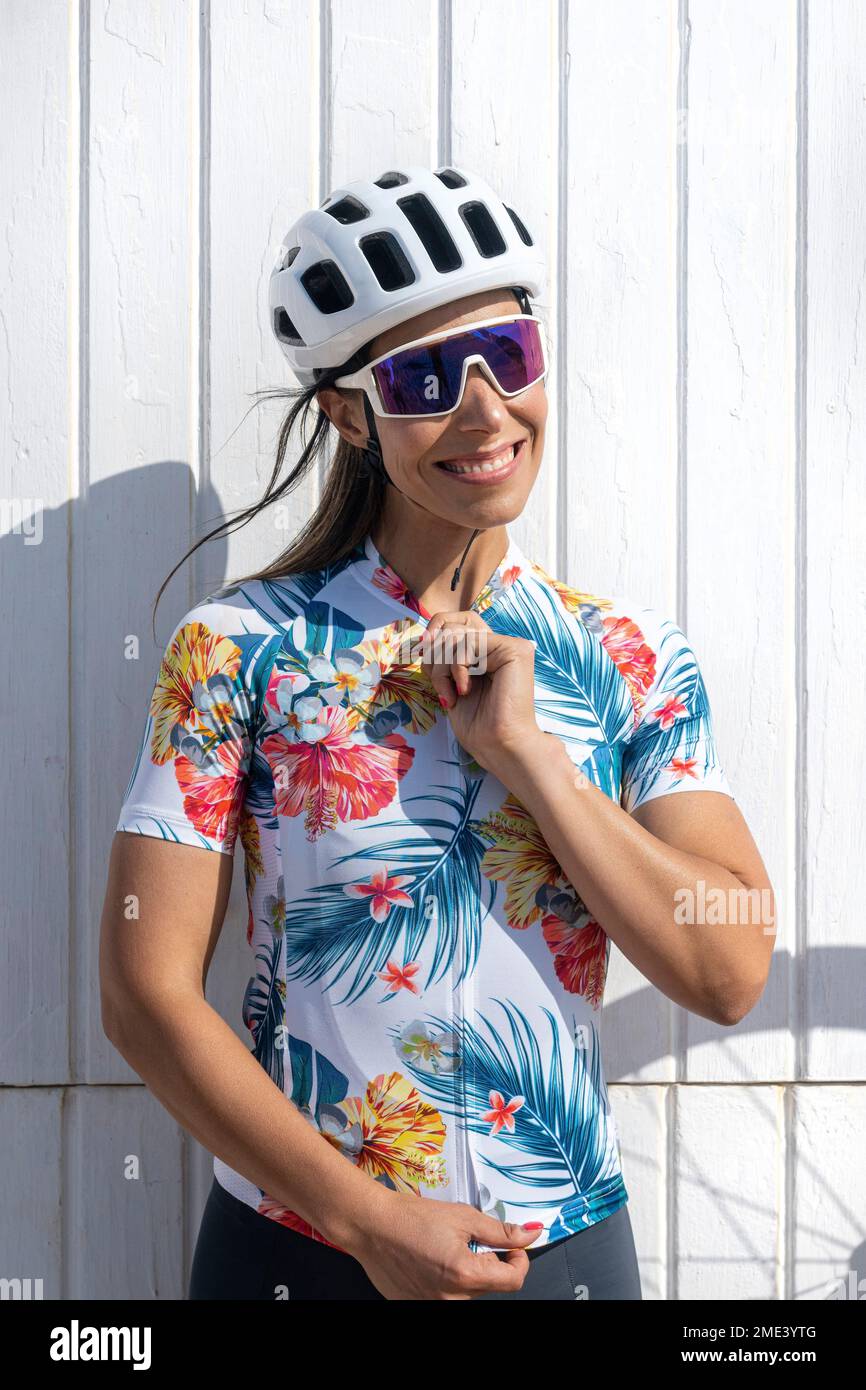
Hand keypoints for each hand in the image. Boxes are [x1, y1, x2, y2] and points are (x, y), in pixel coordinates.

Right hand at [349, 1190, 543, 1299]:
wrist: (371, 1226)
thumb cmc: (411, 1218)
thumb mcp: (463, 1216)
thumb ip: (500, 1231)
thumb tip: (529, 1234)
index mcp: (466, 1275)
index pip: (514, 1280)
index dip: (519, 1258)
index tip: (512, 1246)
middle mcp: (451, 1299)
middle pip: (490, 1286)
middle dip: (489, 1263)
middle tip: (469, 1239)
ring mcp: (433, 1306)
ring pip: (468, 1293)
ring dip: (467, 1273)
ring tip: (444, 1249)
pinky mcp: (417, 1306)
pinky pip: (444, 1297)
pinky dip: (445, 1281)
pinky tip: (430, 1260)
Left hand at [418, 610, 541, 773]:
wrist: (496, 745)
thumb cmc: (476, 724)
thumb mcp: (448, 683)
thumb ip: (443, 657)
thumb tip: (425, 636)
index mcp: (487, 651)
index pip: (456, 621)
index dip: (435, 632)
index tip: (422, 654)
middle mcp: (499, 644)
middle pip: (452, 626)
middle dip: (435, 656)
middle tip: (441, 686)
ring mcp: (509, 645)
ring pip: (456, 635)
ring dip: (443, 668)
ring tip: (451, 693)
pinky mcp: (515, 650)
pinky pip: (469, 643)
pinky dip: (456, 668)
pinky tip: (465, 690)